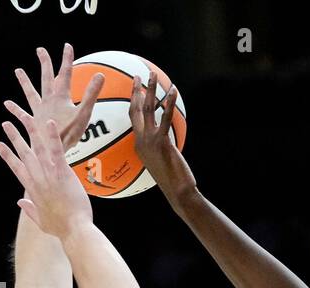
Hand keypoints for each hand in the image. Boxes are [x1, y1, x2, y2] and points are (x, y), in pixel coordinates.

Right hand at [0, 115, 93, 238]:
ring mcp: (49, 175)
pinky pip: (57, 151)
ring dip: (30, 131)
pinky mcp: (62, 173)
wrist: (74, 231)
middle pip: (23, 155)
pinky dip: (53, 136)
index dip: (8, 156)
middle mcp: (38, 180)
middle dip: (14, 138)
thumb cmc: (61, 229)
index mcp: (33, 190)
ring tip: (24, 116)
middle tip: (6, 124)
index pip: (17, 169)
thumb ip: (30, 210)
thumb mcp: (41, 221)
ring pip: (37, 149)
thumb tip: (20, 203)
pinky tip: (49, 122)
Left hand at [10, 44, 104, 151]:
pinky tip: (7, 104)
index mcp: (60, 97)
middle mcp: (47, 101)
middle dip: (45, 63)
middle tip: (40, 50)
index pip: (65, 73)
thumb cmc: (68, 134)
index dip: (67, 59)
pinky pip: (22, 114)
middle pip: (46, 78)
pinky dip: (15, 109)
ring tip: (17, 71)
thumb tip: (101, 75)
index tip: (67, 45)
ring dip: (24, 82)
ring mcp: (39, 111)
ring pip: (30, 93)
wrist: (50, 150)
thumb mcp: (84, 113)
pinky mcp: (33, 122)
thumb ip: (92, 94)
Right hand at [129, 72, 195, 199]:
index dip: (133, 102)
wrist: (177, 191)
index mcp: (138, 145)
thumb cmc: (172, 180)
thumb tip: (165, 140)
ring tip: (153, 75)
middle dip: (137, 90)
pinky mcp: (162, 142)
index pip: (133, 119)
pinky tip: (173, 91)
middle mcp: (141, 140)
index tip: (135, 89)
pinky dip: (169, 103)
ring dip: (151, 90)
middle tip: (138, 75)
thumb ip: (159, 148)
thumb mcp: (161, 162)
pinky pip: (165, 118)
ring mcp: (150, 141)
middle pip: (136, 110)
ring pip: (148, 109)